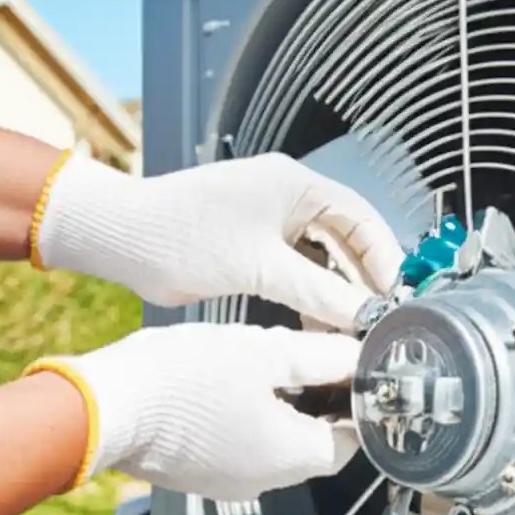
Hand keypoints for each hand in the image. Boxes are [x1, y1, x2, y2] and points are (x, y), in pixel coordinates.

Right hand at [25, 323, 360, 501]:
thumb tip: (354, 357)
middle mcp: (265, 482)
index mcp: (291, 457)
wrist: (103, 407)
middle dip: (320, 404)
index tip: (350, 371)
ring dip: (281, 411)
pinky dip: (246, 422)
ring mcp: (227, 482)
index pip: (352, 442)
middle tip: (311, 360)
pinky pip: (239, 450)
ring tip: (268, 367)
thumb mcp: (265, 352)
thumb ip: (319, 357)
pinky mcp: (198, 475)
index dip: (356, 405)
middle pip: (315, 446)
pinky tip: (230, 387)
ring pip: (276, 448)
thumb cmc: (180, 379)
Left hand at [35, 152, 403, 329]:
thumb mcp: (258, 269)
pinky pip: (296, 266)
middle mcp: (286, 195)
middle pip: (346, 238)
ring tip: (349, 329)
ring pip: (321, 256)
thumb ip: (318, 293)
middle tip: (378, 319)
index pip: (361, 218)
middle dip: (363, 280)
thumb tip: (363, 315)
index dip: (385, 258)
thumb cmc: (179, 236)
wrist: (117, 237)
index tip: (397, 297)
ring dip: (335, 292)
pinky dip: (308, 293)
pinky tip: (315, 324)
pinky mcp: (251, 241)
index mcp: (295, 185)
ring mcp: (268, 217)